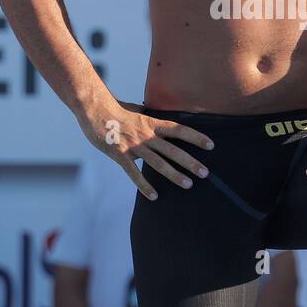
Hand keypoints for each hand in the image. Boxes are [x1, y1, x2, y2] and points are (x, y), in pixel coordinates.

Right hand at [78, 100, 213, 200]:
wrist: (95, 109)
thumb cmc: (116, 109)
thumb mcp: (137, 111)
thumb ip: (148, 117)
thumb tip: (155, 116)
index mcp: (152, 123)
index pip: (179, 130)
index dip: (196, 137)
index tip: (211, 145)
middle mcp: (146, 135)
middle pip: (173, 150)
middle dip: (190, 162)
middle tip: (205, 173)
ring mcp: (134, 145)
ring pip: (158, 162)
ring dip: (174, 175)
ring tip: (188, 185)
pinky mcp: (120, 155)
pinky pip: (133, 173)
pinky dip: (144, 185)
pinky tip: (154, 196)